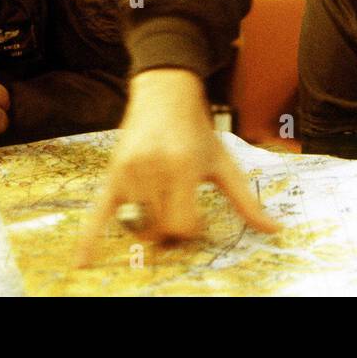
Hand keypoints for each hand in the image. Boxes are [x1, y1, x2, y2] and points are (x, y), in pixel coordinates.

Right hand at [74, 69, 278, 266]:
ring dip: (149, 227)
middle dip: (171, 232)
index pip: (182, 225)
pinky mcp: (113, 175)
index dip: (191, 231)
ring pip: (137, 225)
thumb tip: (276, 229)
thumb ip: (247, 202)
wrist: (164, 94)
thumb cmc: (198, 132)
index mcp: (183, 167)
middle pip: (159, 229)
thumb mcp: (225, 164)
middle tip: (180, 215)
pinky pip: (98, 213)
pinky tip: (80, 263)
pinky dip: (89, 239)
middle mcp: (153, 169)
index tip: (198, 220)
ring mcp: (129, 172)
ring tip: (161, 207)